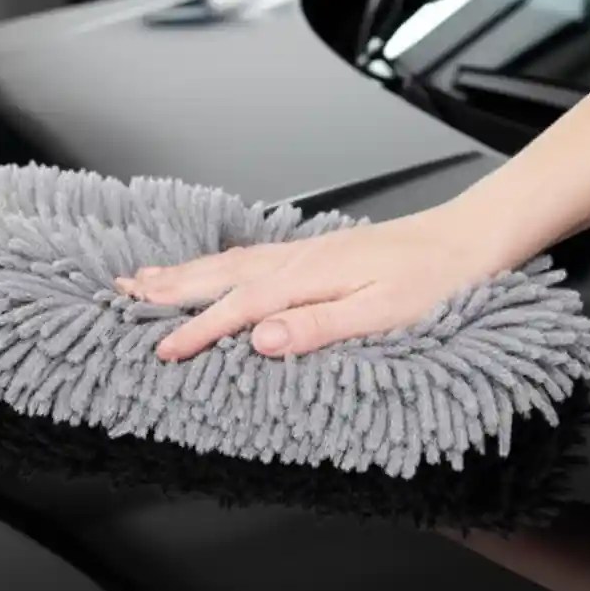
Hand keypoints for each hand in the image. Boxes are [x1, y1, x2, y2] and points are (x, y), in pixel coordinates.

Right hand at [115, 201, 516, 360]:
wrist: (469, 238)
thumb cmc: (435, 279)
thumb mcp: (384, 313)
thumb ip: (321, 326)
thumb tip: (262, 340)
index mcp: (307, 277)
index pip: (238, 308)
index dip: (196, 331)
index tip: (162, 352)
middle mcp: (296, 259)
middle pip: (218, 275)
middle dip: (167, 288)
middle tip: (121, 294)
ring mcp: (303, 252)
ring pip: (227, 263)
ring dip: (183, 273)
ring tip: (144, 279)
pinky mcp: (314, 253)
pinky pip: (247, 257)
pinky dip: (214, 263)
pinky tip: (208, 267)